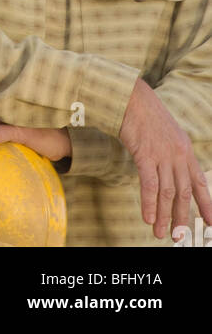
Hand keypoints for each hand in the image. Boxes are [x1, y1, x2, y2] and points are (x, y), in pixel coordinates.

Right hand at [118, 77, 211, 239]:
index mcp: (185, 149)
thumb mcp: (166, 132)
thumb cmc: (145, 114)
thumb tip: (170, 172)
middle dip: (181, 217)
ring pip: (167, 192)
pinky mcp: (145, 154)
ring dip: (164, 216)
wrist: (131, 97)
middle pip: (183, 192)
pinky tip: (148, 217)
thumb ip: (172, 152)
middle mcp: (178, 154)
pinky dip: (149, 203)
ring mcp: (163, 154)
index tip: (210, 222)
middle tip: (178, 236)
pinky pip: (150, 185)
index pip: (199, 182)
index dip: (205, 204)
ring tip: (160, 233)